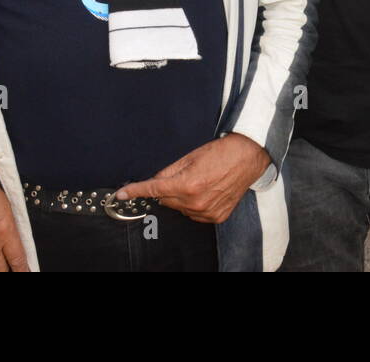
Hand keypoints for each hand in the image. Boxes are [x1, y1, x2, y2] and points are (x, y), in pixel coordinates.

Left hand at [114, 133, 269, 223]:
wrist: (248, 157)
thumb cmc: (221, 152)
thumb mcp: (190, 157)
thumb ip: (169, 171)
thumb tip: (154, 181)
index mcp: (187, 185)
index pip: (154, 190)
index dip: (135, 191)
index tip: (121, 194)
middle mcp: (195, 202)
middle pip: (166, 200)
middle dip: (168, 189)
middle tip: (183, 176)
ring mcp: (206, 212)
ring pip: (180, 209)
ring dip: (182, 198)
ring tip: (200, 181)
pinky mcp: (216, 217)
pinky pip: (195, 214)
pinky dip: (196, 204)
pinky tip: (207, 191)